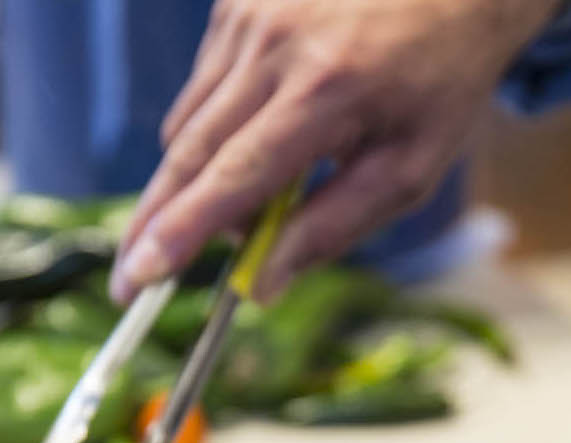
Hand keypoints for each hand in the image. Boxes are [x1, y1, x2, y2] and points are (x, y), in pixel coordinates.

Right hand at [110, 0, 559, 302]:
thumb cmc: (437, 82)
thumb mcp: (410, 170)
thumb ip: (334, 228)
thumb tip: (262, 285)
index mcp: (326, 91)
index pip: (234, 177)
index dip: (182, 232)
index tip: (142, 276)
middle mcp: (274, 44)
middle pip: (189, 153)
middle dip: (157, 224)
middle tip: (133, 280)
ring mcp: (246, 14)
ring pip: (189, 125)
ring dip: (200, 180)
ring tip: (252, 204)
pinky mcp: (233, 2)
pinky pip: (205, 89)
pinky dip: (220, 130)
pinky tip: (267, 132)